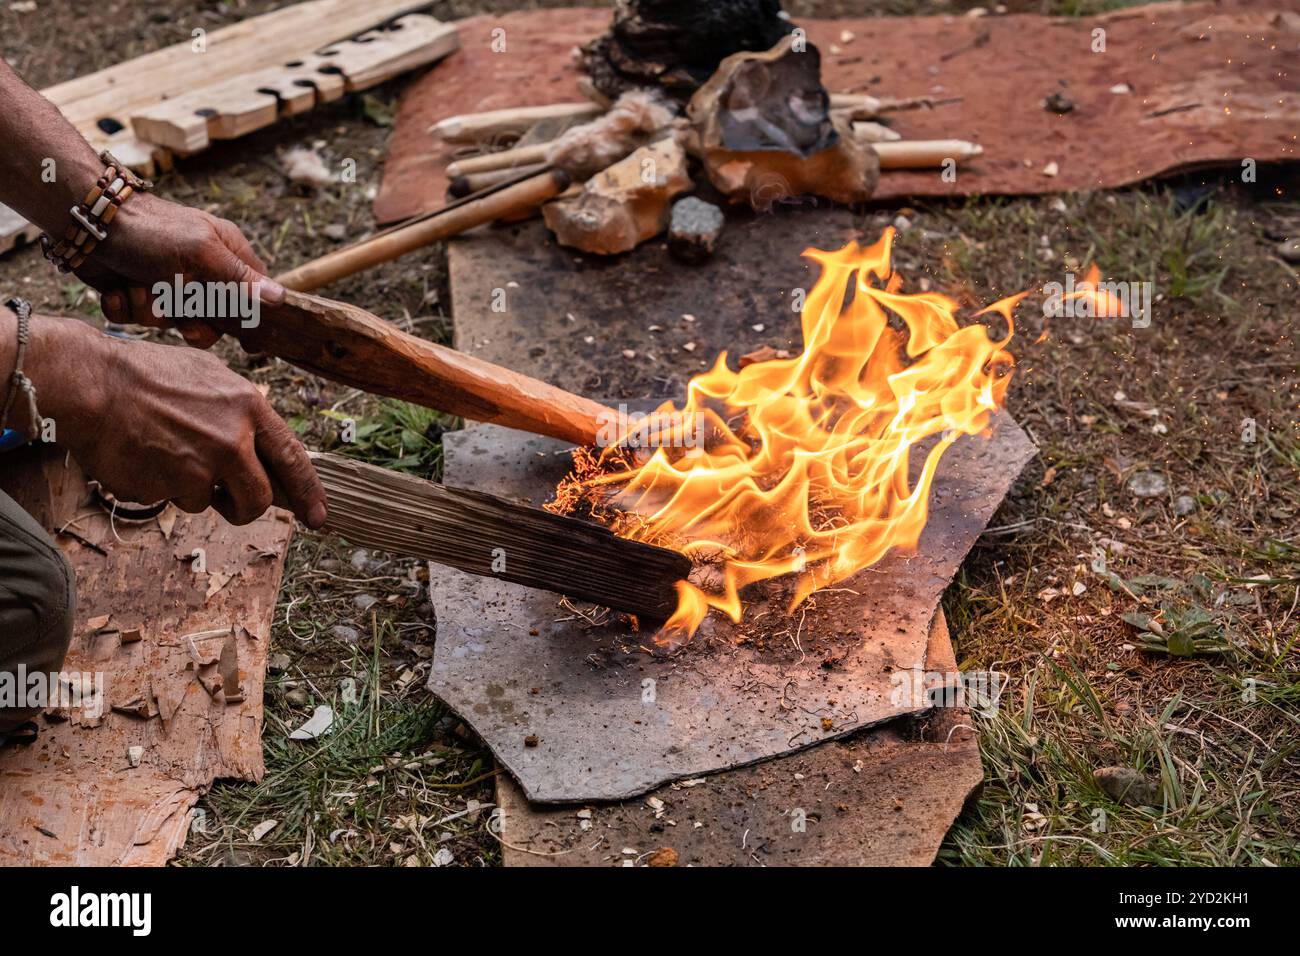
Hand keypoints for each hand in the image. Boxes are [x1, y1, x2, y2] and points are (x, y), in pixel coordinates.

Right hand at [40, 318, 324, 527]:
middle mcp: (232, 440)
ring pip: (209, 502)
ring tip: (166, 452)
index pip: (293, 458)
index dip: (308, 492)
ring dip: (192, 489)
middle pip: (258, 499)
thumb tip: (264, 444)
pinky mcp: (166, 488)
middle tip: (229, 502)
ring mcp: (199, 467)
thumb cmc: (147, 374)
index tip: (319, 516)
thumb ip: (242, 411)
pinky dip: (160, 487)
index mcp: (249, 408)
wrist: (91, 383)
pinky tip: (144, 456)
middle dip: (246, 507)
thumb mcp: (211, 377)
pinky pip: (172, 500)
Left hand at [72, 193, 283, 348]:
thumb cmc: (151, 231)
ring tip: (137, 287)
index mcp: (226, 255)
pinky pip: (138, 321)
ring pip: (171, 323)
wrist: (87, 223)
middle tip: (178, 309)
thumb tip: (282, 299)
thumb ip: (239, 279)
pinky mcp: (137, 293)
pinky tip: (117, 290)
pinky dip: (125, 309)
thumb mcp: (201, 255)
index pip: (254, 295)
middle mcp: (201, 272)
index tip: (244, 338)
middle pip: (212, 319)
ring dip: (150, 311)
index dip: (248, 317)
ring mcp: (168, 284)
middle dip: (188, 319)